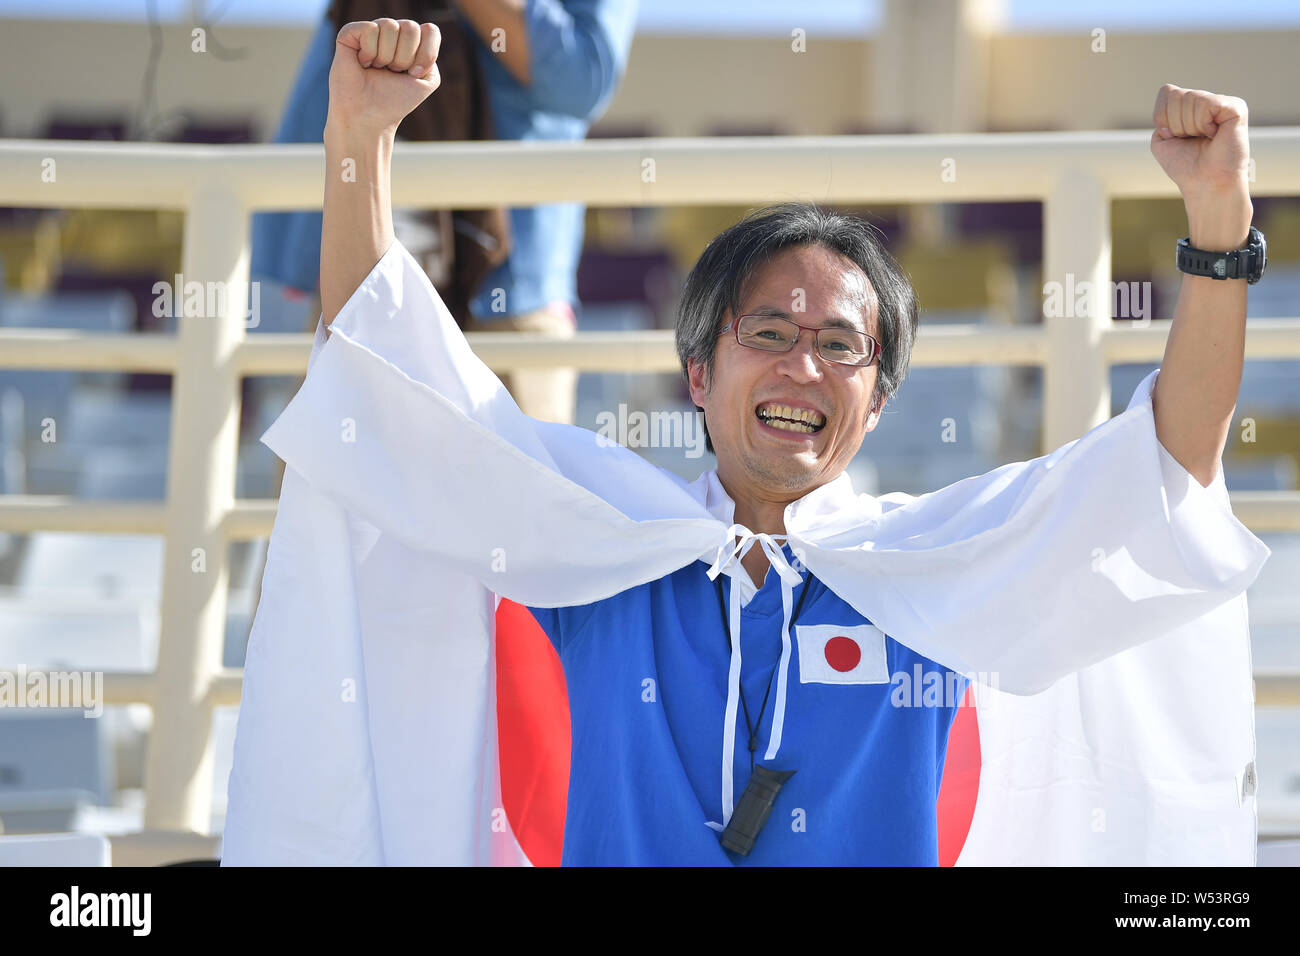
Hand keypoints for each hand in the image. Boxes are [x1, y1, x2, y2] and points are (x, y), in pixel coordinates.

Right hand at [327, 19, 441, 135]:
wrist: (369, 117)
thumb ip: (432, 55)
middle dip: (404, 58)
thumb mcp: (427, 81)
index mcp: (411, 42)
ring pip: (390, 26)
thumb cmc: (395, 101)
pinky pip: (370, 29)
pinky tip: (362, 63)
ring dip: (386, 57)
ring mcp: (372, 31)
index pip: (430, 30)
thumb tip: (417, 31)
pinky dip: (369, 52)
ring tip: (376, 68)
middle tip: (391, 73)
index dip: (426, 54)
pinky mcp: (351, 33)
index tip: (414, 74)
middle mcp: (392, 33)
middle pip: (410, 27)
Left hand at [1150, 84, 1250, 199]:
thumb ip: (1161, 114)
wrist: (1204, 183)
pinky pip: (1205, 104)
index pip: (1166, 92)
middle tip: (1192, 140)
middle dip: (1175, 123)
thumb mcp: (1162, 139)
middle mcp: (1208, 101)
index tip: (1173, 137)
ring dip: (1188, 126)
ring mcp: (1223, 102)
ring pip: (1189, 98)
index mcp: (1191, 107)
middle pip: (1175, 94)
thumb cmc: (1185, 166)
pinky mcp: (1235, 107)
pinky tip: (1214, 134)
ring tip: (1204, 139)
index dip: (1162, 117)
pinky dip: (1202, 124)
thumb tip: (1170, 91)